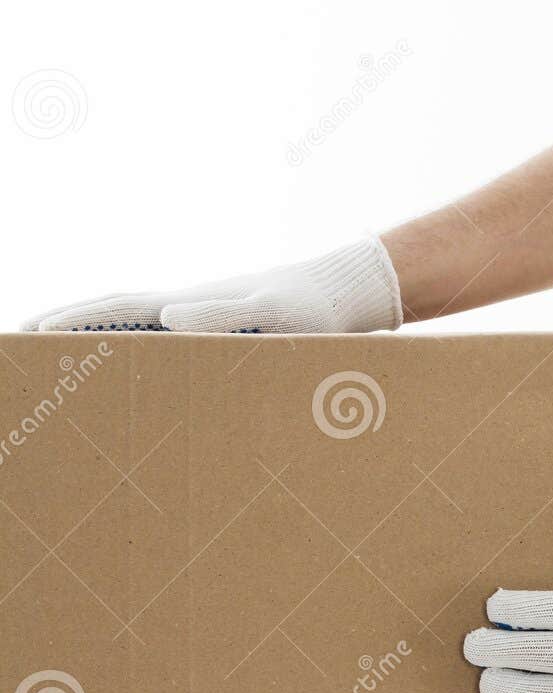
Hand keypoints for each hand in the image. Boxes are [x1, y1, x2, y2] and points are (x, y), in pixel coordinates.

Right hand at [21, 237, 401, 333]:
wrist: (348, 293)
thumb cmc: (315, 307)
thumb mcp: (273, 314)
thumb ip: (224, 315)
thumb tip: (166, 318)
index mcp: (192, 304)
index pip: (118, 309)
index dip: (74, 319)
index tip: (33, 331)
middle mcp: (191, 308)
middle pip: (117, 314)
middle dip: (71, 325)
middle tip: (27, 342)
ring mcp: (205, 317)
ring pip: (139, 328)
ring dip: (101, 338)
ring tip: (65, 355)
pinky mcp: (226, 331)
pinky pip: (170, 342)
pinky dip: (141, 348)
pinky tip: (136, 365)